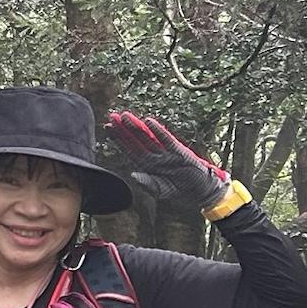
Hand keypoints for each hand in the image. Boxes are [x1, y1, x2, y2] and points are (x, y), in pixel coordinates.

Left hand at [105, 109, 229, 212]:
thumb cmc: (177, 190)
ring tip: (125, 116)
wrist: (198, 191)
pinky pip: (166, 140)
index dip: (118, 139)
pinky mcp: (179, 152)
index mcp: (146, 165)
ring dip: (136, 127)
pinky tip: (148, 122)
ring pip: (148, 137)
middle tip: (112, 116)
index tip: (107, 128)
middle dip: (124, 129)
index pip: (129, 149)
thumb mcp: (160, 190)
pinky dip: (158, 131)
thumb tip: (133, 175)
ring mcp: (165, 152)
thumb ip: (147, 183)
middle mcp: (154, 156)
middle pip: (135, 140)